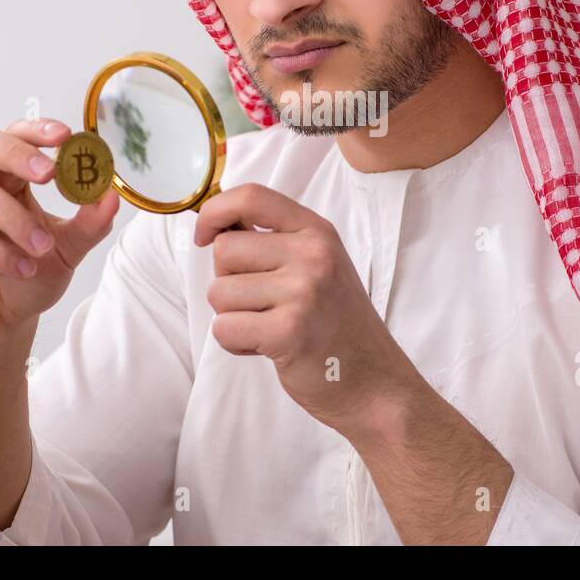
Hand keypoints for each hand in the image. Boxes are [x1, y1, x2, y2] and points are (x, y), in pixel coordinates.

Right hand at [0, 118, 120, 359]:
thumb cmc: (26, 277)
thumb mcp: (67, 250)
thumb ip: (90, 222)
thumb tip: (113, 193)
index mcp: (1, 175)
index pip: (14, 136)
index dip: (36, 131)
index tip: (66, 136)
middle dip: (18, 154)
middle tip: (50, 173)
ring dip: (13, 218)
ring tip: (41, 248)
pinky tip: (20, 267)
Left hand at [194, 183, 419, 441]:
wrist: (374, 382)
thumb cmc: (337, 325)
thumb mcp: (320, 266)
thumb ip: (276, 241)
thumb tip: (217, 224)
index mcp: (317, 232)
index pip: (251, 196)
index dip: (215, 212)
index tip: (205, 236)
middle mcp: (312, 254)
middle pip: (224, 250)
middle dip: (229, 281)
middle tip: (262, 304)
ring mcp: (303, 292)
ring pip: (219, 292)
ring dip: (233, 316)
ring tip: (270, 327)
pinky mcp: (288, 331)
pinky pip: (224, 329)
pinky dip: (237, 344)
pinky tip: (269, 347)